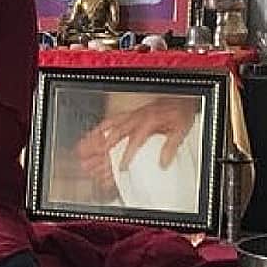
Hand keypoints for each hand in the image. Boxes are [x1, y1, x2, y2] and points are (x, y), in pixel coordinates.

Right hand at [74, 96, 199, 185]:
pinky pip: (112, 119)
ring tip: (85, 147)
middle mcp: (136, 117)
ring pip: (110, 125)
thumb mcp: (181, 130)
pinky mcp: (130, 113)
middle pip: (115, 133)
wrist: (180, 98)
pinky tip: (94, 134)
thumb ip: (171, 147)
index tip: (121, 167)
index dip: (126, 155)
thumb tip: (163, 163)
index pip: (134, 141)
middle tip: (93, 158)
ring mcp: (131, 114)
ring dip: (97, 136)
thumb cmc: (180, 113)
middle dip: (103, 147)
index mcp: (148, 122)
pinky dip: (102, 126)